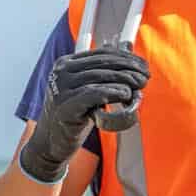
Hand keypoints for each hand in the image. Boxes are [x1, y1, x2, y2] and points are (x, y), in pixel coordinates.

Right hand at [17, 47, 150, 182]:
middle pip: (102, 64)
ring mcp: (60, 89)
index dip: (125, 57)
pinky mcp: (64, 106)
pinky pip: (93, 94)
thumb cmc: (73, 117)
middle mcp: (60, 72)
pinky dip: (112, 92)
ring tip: (140, 85)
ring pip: (99, 77)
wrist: (50, 144)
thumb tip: (126, 51)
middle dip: (128, 68)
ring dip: (124, 80)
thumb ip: (102, 73)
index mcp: (65, 64)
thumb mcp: (86, 91)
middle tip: (146, 76)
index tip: (143, 65)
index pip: (101, 54)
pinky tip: (126, 94)